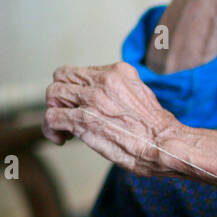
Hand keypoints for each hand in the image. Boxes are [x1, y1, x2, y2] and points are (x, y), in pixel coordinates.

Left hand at [43, 62, 180, 176]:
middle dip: (60, 98)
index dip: (75, 89)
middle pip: (62, 77)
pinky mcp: (83, 119)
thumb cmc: (157, 129)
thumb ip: (118, 92)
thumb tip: (104, 103)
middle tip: (68, 116)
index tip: (80, 106)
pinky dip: (50, 129)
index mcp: (117, 72)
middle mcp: (103, 80)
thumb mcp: (139, 95)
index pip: (81, 72)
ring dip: (54, 112)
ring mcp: (92, 98)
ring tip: (65, 130)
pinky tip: (61, 139)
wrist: (165, 144)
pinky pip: (52, 117)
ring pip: (53, 94)